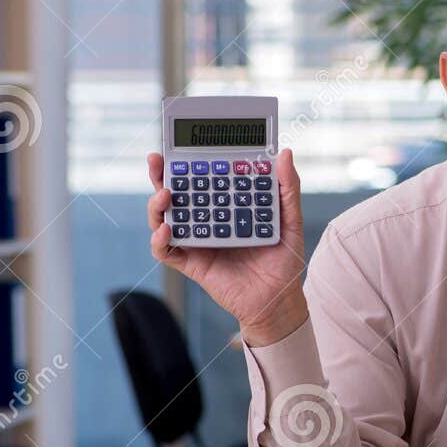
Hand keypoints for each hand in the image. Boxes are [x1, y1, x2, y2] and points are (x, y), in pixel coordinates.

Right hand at [147, 149, 309, 345]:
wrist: (279, 300)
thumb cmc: (284, 261)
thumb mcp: (290, 221)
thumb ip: (287, 189)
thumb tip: (285, 154)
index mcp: (227, 206)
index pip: (202, 179)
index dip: (188, 162)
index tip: (181, 147)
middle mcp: (207, 221)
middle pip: (176, 194)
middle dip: (161, 176)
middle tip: (157, 162)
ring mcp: (197, 242)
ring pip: (164, 218)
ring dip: (157, 205)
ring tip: (165, 195)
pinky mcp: (191, 264)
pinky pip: (165, 251)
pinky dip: (159, 240)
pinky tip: (167, 228)